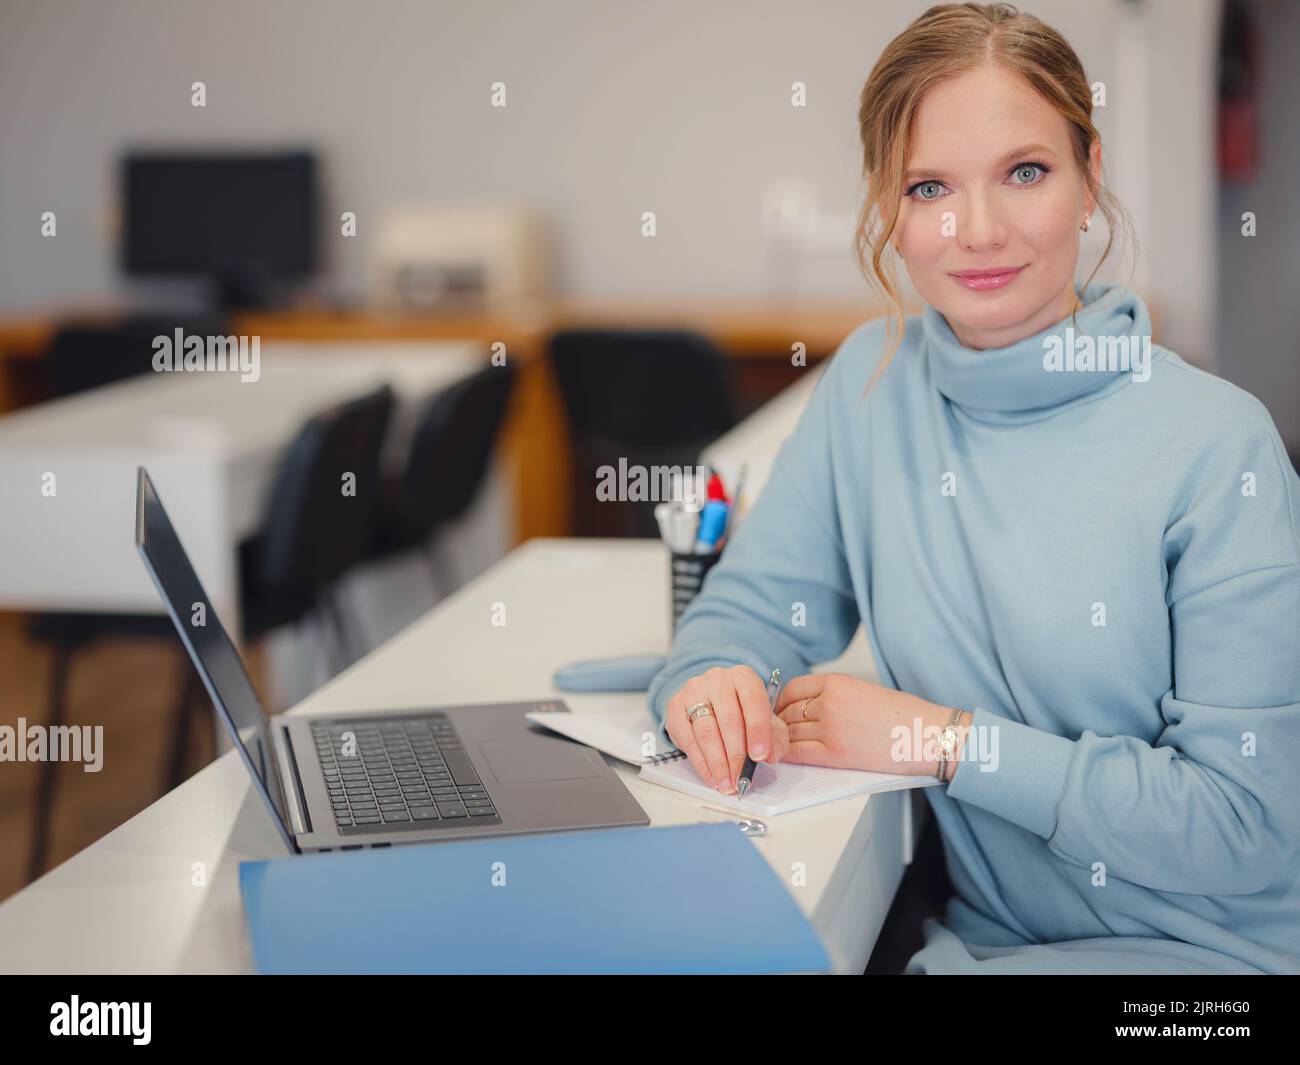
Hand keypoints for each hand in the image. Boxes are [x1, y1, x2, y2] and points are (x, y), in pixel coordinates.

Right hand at [664, 666, 790, 793]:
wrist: (710, 700)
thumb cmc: (742, 712)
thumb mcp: (766, 720)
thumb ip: (775, 737)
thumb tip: (769, 755)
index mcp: (743, 677)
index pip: (753, 701)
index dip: (758, 730)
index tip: (760, 756)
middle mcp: (717, 679)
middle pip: (728, 719)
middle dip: (736, 754)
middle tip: (741, 778)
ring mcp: (693, 691)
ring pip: (706, 732)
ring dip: (718, 763)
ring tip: (727, 784)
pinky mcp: (675, 707)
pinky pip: (688, 739)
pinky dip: (701, 763)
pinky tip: (712, 777)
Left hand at [774, 673, 961, 776]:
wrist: (927, 735)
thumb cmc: (904, 715)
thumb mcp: (864, 690)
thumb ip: (835, 695)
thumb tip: (808, 706)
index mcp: (837, 682)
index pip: (793, 689)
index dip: (781, 700)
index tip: (779, 709)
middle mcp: (829, 702)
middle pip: (788, 711)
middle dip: (779, 721)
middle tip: (776, 731)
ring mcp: (830, 728)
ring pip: (790, 732)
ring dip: (782, 739)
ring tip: (781, 744)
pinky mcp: (835, 754)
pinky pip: (798, 753)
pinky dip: (787, 754)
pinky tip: (785, 756)